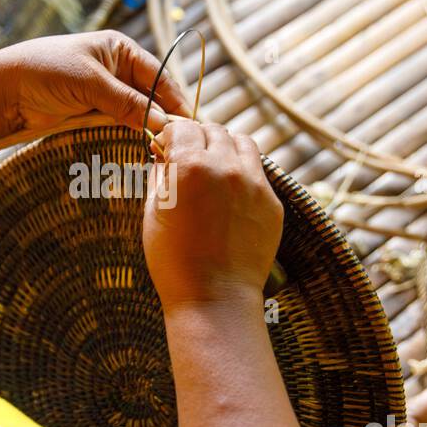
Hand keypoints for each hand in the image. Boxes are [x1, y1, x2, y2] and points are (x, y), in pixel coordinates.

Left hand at [0, 30, 190, 134]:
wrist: (4, 91)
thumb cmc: (44, 71)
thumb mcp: (91, 84)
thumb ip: (127, 103)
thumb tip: (162, 123)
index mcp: (120, 49)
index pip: (159, 75)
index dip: (175, 99)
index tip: (191, 124)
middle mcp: (117, 68)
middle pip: (152, 95)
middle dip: (165, 116)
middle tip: (183, 142)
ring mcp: (105, 91)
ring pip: (138, 112)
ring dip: (150, 128)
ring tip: (169, 147)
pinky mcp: (93, 111)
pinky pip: (121, 123)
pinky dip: (133, 134)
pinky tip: (145, 146)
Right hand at [142, 120, 282, 306]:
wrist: (214, 298)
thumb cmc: (174, 260)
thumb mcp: (154, 212)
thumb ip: (159, 174)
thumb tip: (162, 153)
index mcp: (190, 167)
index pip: (183, 127)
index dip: (170, 136)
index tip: (166, 148)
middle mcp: (226, 167)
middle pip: (214, 130)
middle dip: (197, 139)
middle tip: (187, 159)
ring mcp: (254, 184)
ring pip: (242, 142)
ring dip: (225, 148)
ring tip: (213, 169)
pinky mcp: (272, 202)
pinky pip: (258, 172)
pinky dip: (242, 173)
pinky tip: (229, 195)